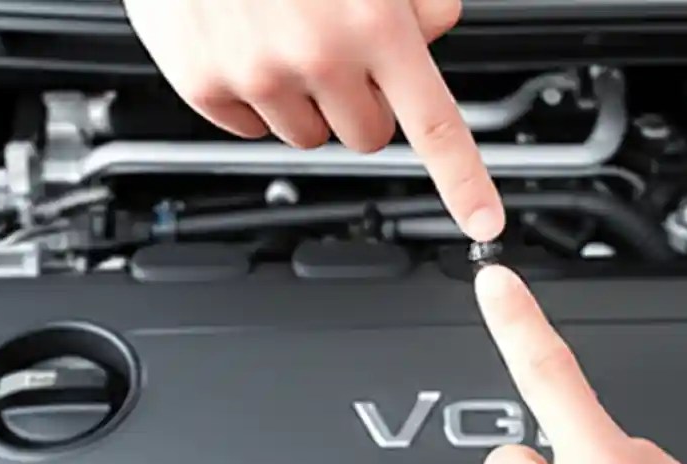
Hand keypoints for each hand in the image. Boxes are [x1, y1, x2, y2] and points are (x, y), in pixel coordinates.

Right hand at [122, 0, 504, 241]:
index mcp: (372, 20)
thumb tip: (428, 31)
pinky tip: (247, 45)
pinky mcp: (204, 83)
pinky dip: (255, 99)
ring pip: (309, 136)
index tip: (483, 221)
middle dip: (365, 103)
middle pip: (368, 135)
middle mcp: (317, 56)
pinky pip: (250, 128)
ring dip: (309, 102)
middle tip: (342, 53)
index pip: (434, 122)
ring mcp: (256, 76)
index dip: (464, 180)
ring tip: (285, 36)